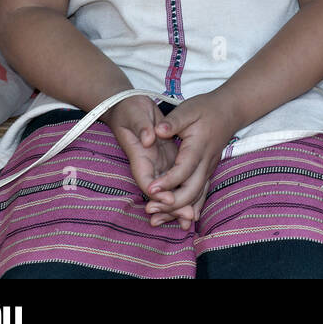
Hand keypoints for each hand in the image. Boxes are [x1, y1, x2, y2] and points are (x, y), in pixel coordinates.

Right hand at [104, 96, 192, 228]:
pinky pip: (176, 178)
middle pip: (159, 191)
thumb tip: (149, 138)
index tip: (170, 200)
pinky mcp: (167, 157)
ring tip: (193, 218)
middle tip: (188, 217)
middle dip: (172, 206)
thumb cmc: (128, 109)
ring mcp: (158, 162)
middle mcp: (148, 164)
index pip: (147, 180)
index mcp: (139, 156)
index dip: (157, 193)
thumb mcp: (134, 114)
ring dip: (179, 203)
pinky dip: (183, 190)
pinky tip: (195, 202)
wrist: (127, 105)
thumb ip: (141, 126)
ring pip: (169, 188)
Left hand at [146, 93, 241, 226]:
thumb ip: (173, 121)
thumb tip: (157, 131)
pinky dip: (190, 208)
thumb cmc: (206, 109)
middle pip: (192, 190)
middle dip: (171, 204)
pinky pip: (201, 194)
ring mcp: (209, 169)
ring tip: (157, 220)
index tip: (150, 188)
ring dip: (178, 210)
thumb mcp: (188, 109)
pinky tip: (180, 221)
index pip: (183, 169)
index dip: (168, 181)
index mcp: (198, 147)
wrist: (229, 111)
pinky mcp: (208, 172)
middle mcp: (206, 162)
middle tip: (150, 209)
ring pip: (196, 196)